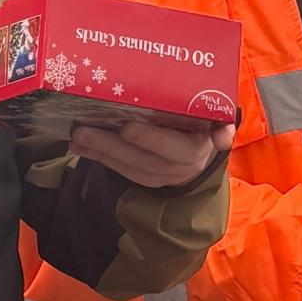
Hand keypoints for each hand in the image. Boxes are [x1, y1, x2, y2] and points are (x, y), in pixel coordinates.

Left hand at [68, 116, 234, 187]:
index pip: (175, 149)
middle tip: (84, 129)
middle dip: (110, 145)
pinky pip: (118, 169)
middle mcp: (178, 168)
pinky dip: (97, 157)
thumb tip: (225, 135)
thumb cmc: (204, 125)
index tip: (128, 128)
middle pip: (141, 159)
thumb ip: (220, 122)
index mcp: (197, 150)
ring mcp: (159, 176)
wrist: (200, 155)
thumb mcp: (217, 121)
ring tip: (76, 135)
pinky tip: (79, 146)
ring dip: (98, 151)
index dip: (151, 140)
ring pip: (126, 166)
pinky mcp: (143, 178)